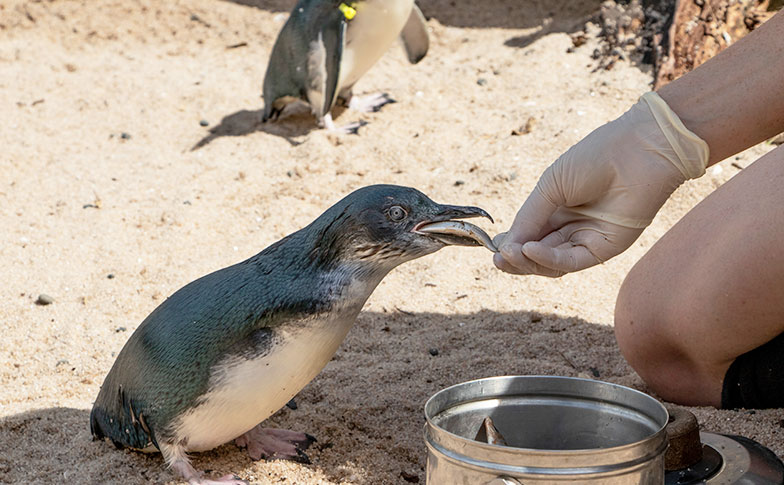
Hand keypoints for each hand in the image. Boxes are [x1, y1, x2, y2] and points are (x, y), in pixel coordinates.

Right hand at [494, 92, 708, 276]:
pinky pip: (571, 262)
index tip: (493, 248)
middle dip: (516, 259)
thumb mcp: (550, 186)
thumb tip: (506, 245)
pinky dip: (548, 259)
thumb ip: (529, 217)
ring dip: (528, 262)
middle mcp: (571, 227)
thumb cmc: (595, 158)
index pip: (529, 236)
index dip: (511, 245)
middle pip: (538, 254)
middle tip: (498, 258)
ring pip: (552, 264)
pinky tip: (531, 250)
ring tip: (511, 254)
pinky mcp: (604, 248)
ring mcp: (587, 239)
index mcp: (557, 208)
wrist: (638, 150)